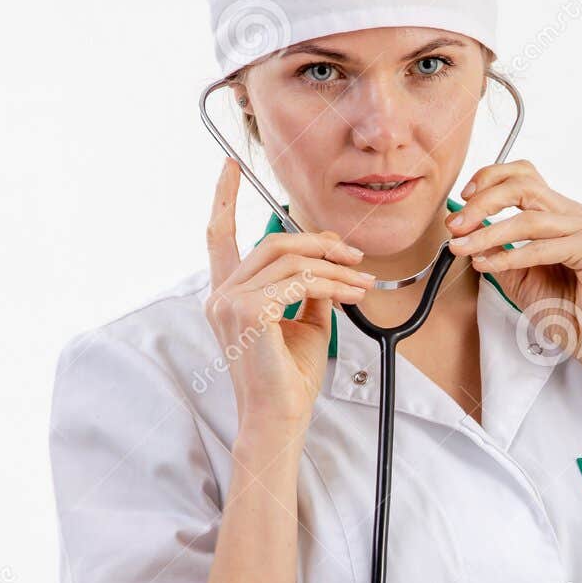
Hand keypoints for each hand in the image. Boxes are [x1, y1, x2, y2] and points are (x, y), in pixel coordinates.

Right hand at [204, 159, 374, 435]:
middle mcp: (220, 295)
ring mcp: (230, 303)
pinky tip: (350, 296)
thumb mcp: (304, 322)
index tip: (231, 166)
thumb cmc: (288, 377)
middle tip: (354, 257)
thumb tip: (329, 263)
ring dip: (334, 268)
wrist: (281, 416)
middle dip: (319, 242)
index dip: (224, 197)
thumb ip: (309, 289)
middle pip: (273, 242)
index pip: (219, 235)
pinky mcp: (249, 312)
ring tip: (362, 283)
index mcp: (227, 294)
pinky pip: (299, 282)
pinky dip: (332, 285)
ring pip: (290, 260)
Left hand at [446, 160, 581, 373]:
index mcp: (563, 213)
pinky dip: (510, 257)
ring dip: (488, 233)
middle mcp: (577, 214)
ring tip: (462, 248)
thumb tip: (465, 233)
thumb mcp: (520, 277)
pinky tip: (488, 266)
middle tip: (455, 225)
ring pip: (528, 217)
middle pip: (524, 185)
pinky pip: (542, 247)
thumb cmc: (567, 312)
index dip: (490, 179)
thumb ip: (498, 253)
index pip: (525, 175)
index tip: (463, 200)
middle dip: (482, 202)